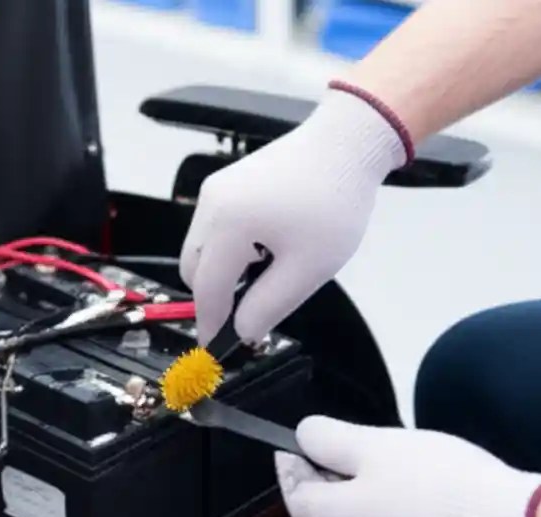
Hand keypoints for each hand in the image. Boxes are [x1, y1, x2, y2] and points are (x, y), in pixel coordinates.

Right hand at [179, 89, 406, 344]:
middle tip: (245, 317)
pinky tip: (264, 250)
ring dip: (221, 272)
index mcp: (227, 226)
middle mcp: (211, 205)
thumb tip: (242, 331)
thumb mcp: (308, 268)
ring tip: (264, 277)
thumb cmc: (334, 203)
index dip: (211, 324)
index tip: (216, 351)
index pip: (207, 289)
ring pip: (201, 249)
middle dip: (213, 297)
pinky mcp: (225, 182)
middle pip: (194, 269)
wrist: (346, 140)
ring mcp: (215, 190)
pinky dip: (228, 250)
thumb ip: (268, 305)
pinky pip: (213, 228)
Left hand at [276, 416, 540, 516]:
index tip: (297, 441)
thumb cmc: (437, 484)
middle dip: (328, 474)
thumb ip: (330, 439)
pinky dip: (391, 505)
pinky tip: (418, 484)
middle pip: (326, 511)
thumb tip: (303, 436)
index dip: (291, 466)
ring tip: (385, 457)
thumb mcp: (375, 446)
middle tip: (344, 442)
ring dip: (362, 488)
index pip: (295, 497)